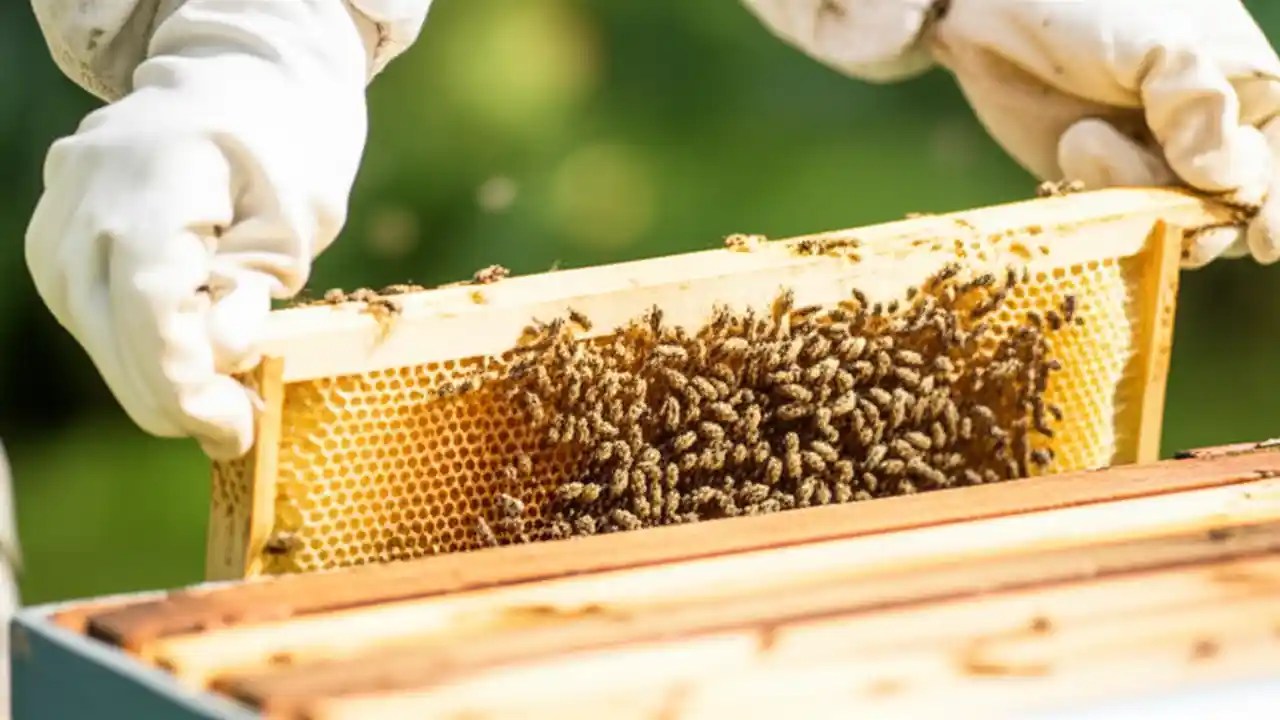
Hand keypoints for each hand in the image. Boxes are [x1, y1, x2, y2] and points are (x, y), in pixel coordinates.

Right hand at [25, 1, 372, 459]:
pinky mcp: (51, 246)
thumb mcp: (292, 225)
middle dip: (182, 395)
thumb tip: (210, 376)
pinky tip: (188, 326)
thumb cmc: (280, 149)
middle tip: (241, 418)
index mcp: (151, 184)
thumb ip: (247, 298)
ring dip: (162, 370)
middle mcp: (82, 206)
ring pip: (97, 342)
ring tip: (225, 347)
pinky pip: (91, 321)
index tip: (235, 431)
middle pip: (115, 340)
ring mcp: (55, 224)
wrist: (228, 84)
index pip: (149, 311)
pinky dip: (140, 344)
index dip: (189, 388)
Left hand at [745, 0, 1279, 267]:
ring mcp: (1152, 168)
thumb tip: (1225, 180)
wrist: (994, 16)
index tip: (1264, 241)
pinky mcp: (1098, 187)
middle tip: (1151, 191)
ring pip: (1168, 225)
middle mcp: (1206, 140)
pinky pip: (1115, 225)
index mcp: (1247, 95)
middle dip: (1193, 212)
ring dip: (1131, 198)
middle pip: (1228, 210)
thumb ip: (1196, 104)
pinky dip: (1098, 208)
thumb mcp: (1156, 43)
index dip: (1276, 205)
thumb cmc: (1089, 8)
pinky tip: (1069, 156)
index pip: (1277, 161)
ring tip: (1081, 138)